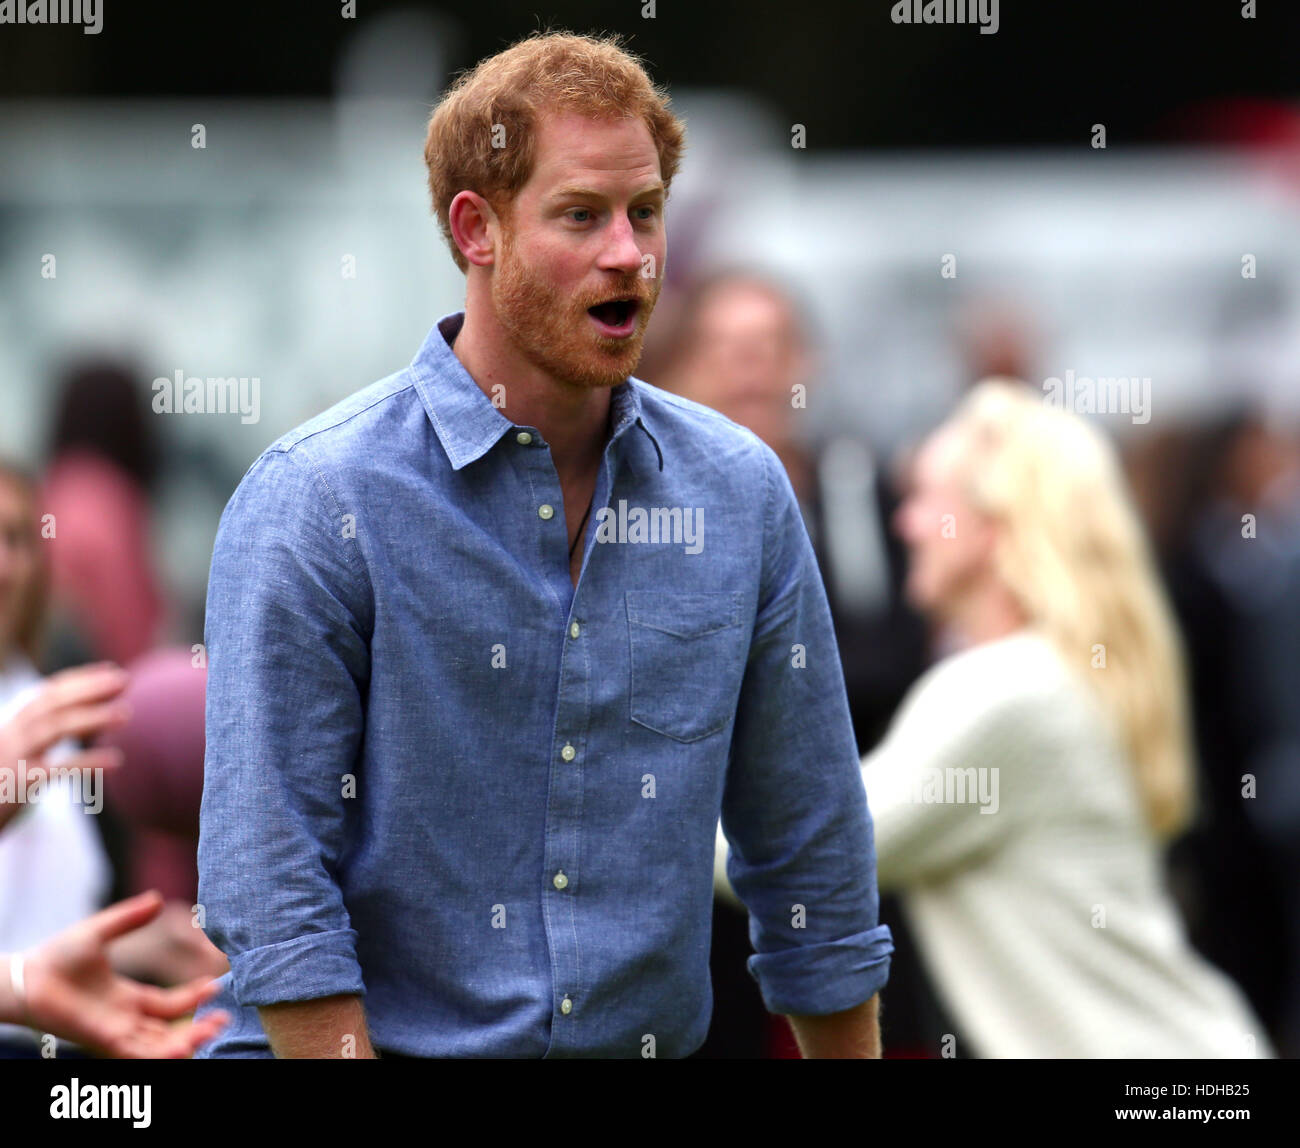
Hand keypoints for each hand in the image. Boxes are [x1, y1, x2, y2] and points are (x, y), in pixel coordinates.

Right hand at [0, 663, 130, 831]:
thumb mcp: (24, 752)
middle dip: (88, 689)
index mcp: (14, 724)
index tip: (112, 670)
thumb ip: (55, 732)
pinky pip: (57, 770)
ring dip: (91, 717)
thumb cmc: (2, 782)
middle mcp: (11, 734)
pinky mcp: (18, 784)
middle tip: (125, 679)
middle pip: (51, 704)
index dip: (80, 680)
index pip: (48, 693)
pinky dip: (88, 762)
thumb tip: (103, 715)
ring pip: (53, 729)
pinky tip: (117, 760)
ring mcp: (13, 757)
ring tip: (126, 713)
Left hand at [9, 890, 228, 1057]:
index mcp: (127, 997)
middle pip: (169, 1030)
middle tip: (225, 1017)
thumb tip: (157, 898)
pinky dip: (162, 1054)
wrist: (27, 975)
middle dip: (199, 1026)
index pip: (168, 1005)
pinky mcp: (103, 1040)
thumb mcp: (101, 931)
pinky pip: (138, 1053)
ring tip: (214, 1028)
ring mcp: (115, 1032)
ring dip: (187, 1040)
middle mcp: (124, 1019)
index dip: (193, 997)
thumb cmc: (57, 956)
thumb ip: (129, 918)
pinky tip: (183, 1048)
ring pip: (159, 1045)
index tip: (216, 984)